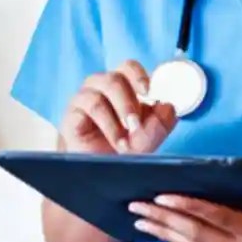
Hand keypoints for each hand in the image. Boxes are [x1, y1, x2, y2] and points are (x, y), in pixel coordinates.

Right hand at [59, 60, 176, 154]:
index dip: (139, 75)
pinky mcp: (73, 111)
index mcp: (122, 87)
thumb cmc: (120, 151)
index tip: (149, 92)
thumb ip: (161, 123)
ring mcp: (86, 97)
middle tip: (137, 123)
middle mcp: (102, 87)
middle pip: (115, 77)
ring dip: (121, 112)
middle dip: (130, 101)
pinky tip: (116, 140)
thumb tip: (169, 105)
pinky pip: (91, 105)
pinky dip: (109, 124)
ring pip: (103, 88)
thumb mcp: (148, 138)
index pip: (129, 68)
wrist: (98, 172)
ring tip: (127, 139)